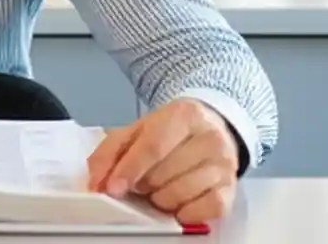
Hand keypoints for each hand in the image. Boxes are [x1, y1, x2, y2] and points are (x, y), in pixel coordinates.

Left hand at [86, 98, 239, 224]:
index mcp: (185, 115)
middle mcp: (210, 138)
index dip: (129, 170)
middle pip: (163, 175)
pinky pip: (204, 212)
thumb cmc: (170, 131)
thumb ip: (110, 152)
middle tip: (143, 177)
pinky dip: (185, 213)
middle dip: (143, 183)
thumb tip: (96, 182)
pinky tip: (179, 201)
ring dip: (160, 199)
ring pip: (179, 196)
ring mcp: (224, 165)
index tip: (112, 187)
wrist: (211, 127)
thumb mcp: (137, 130)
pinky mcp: (231, 190)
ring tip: (161, 185)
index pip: (153, 147)